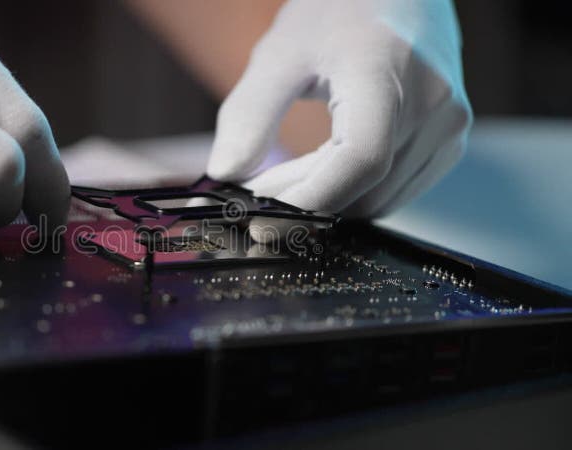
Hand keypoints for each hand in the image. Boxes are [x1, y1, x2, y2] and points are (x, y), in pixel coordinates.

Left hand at [207, 0, 471, 240]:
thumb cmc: (339, 12)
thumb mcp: (280, 53)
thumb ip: (249, 113)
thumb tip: (225, 172)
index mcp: (389, 74)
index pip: (361, 158)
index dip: (310, 198)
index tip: (261, 214)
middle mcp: (433, 106)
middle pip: (364, 187)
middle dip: (303, 201)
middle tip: (255, 194)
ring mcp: (447, 129)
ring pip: (378, 201)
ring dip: (326, 201)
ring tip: (283, 177)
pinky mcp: (447, 144)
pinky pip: (394, 192)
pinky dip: (351, 194)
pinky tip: (318, 173)